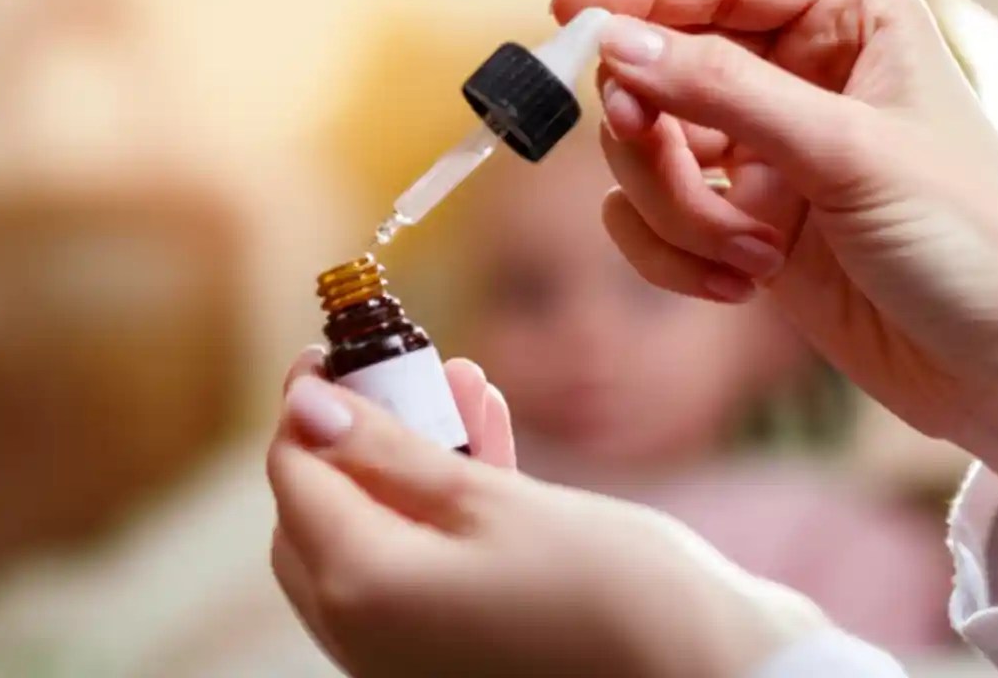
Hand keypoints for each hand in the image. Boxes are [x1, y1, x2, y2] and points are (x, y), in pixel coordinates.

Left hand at [270, 348, 827, 677]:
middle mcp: (366, 636)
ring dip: (405, 460)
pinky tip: (482, 430)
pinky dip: (440, 506)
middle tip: (388, 373)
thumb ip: (390, 452)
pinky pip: (421, 565)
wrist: (704, 673)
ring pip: (376, 534)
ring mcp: (407, 652)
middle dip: (352, 434)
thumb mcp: (492, 500)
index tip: (330, 350)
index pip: (294, 477)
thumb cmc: (608, 586)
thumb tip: (307, 404)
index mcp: (362, 591)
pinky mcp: (451, 652)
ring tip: (452, 383)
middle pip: (322, 512)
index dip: (306, 405)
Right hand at [553, 0, 997, 533]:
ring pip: (647, 158)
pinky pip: (655, 225)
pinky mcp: (742, 230)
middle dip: (658, 140)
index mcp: (848, 25)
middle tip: (669, 165)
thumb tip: (620, 48)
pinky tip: (744, 285)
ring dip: (680, 215)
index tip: (570, 13)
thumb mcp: (849, 151)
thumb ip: (725, 93)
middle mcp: (798, 83)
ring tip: (753, 255)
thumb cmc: (970, 242)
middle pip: (661, 76)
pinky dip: (678, 258)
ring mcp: (764, 160)